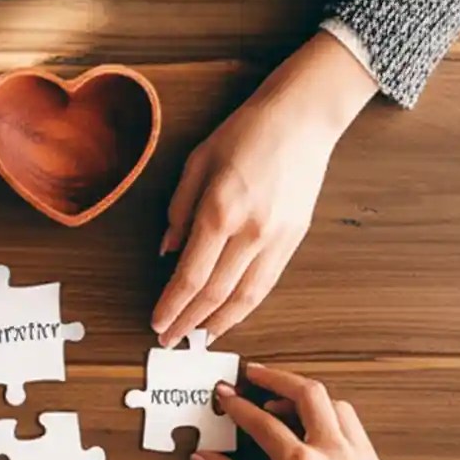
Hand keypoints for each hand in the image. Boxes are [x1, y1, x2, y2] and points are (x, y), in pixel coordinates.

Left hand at [151, 31, 376, 345]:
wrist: (302, 120)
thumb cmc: (246, 133)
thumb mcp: (197, 162)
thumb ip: (179, 210)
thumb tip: (166, 253)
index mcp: (220, 210)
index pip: (190, 275)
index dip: (172, 305)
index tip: (157, 322)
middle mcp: (250, 231)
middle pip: (214, 294)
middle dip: (188, 322)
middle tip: (169, 339)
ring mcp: (276, 239)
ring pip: (244, 298)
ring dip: (218, 323)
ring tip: (197, 337)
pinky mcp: (293, 240)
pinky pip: (265, 285)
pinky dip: (245, 308)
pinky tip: (229, 317)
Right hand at [193, 363, 451, 459]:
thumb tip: (206, 459)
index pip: (262, 421)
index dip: (238, 405)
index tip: (224, 396)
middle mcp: (334, 454)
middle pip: (307, 392)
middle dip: (277, 378)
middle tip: (255, 375)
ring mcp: (360, 458)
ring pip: (336, 405)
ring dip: (308, 397)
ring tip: (283, 405)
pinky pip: (352, 428)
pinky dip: (330, 418)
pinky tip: (314, 431)